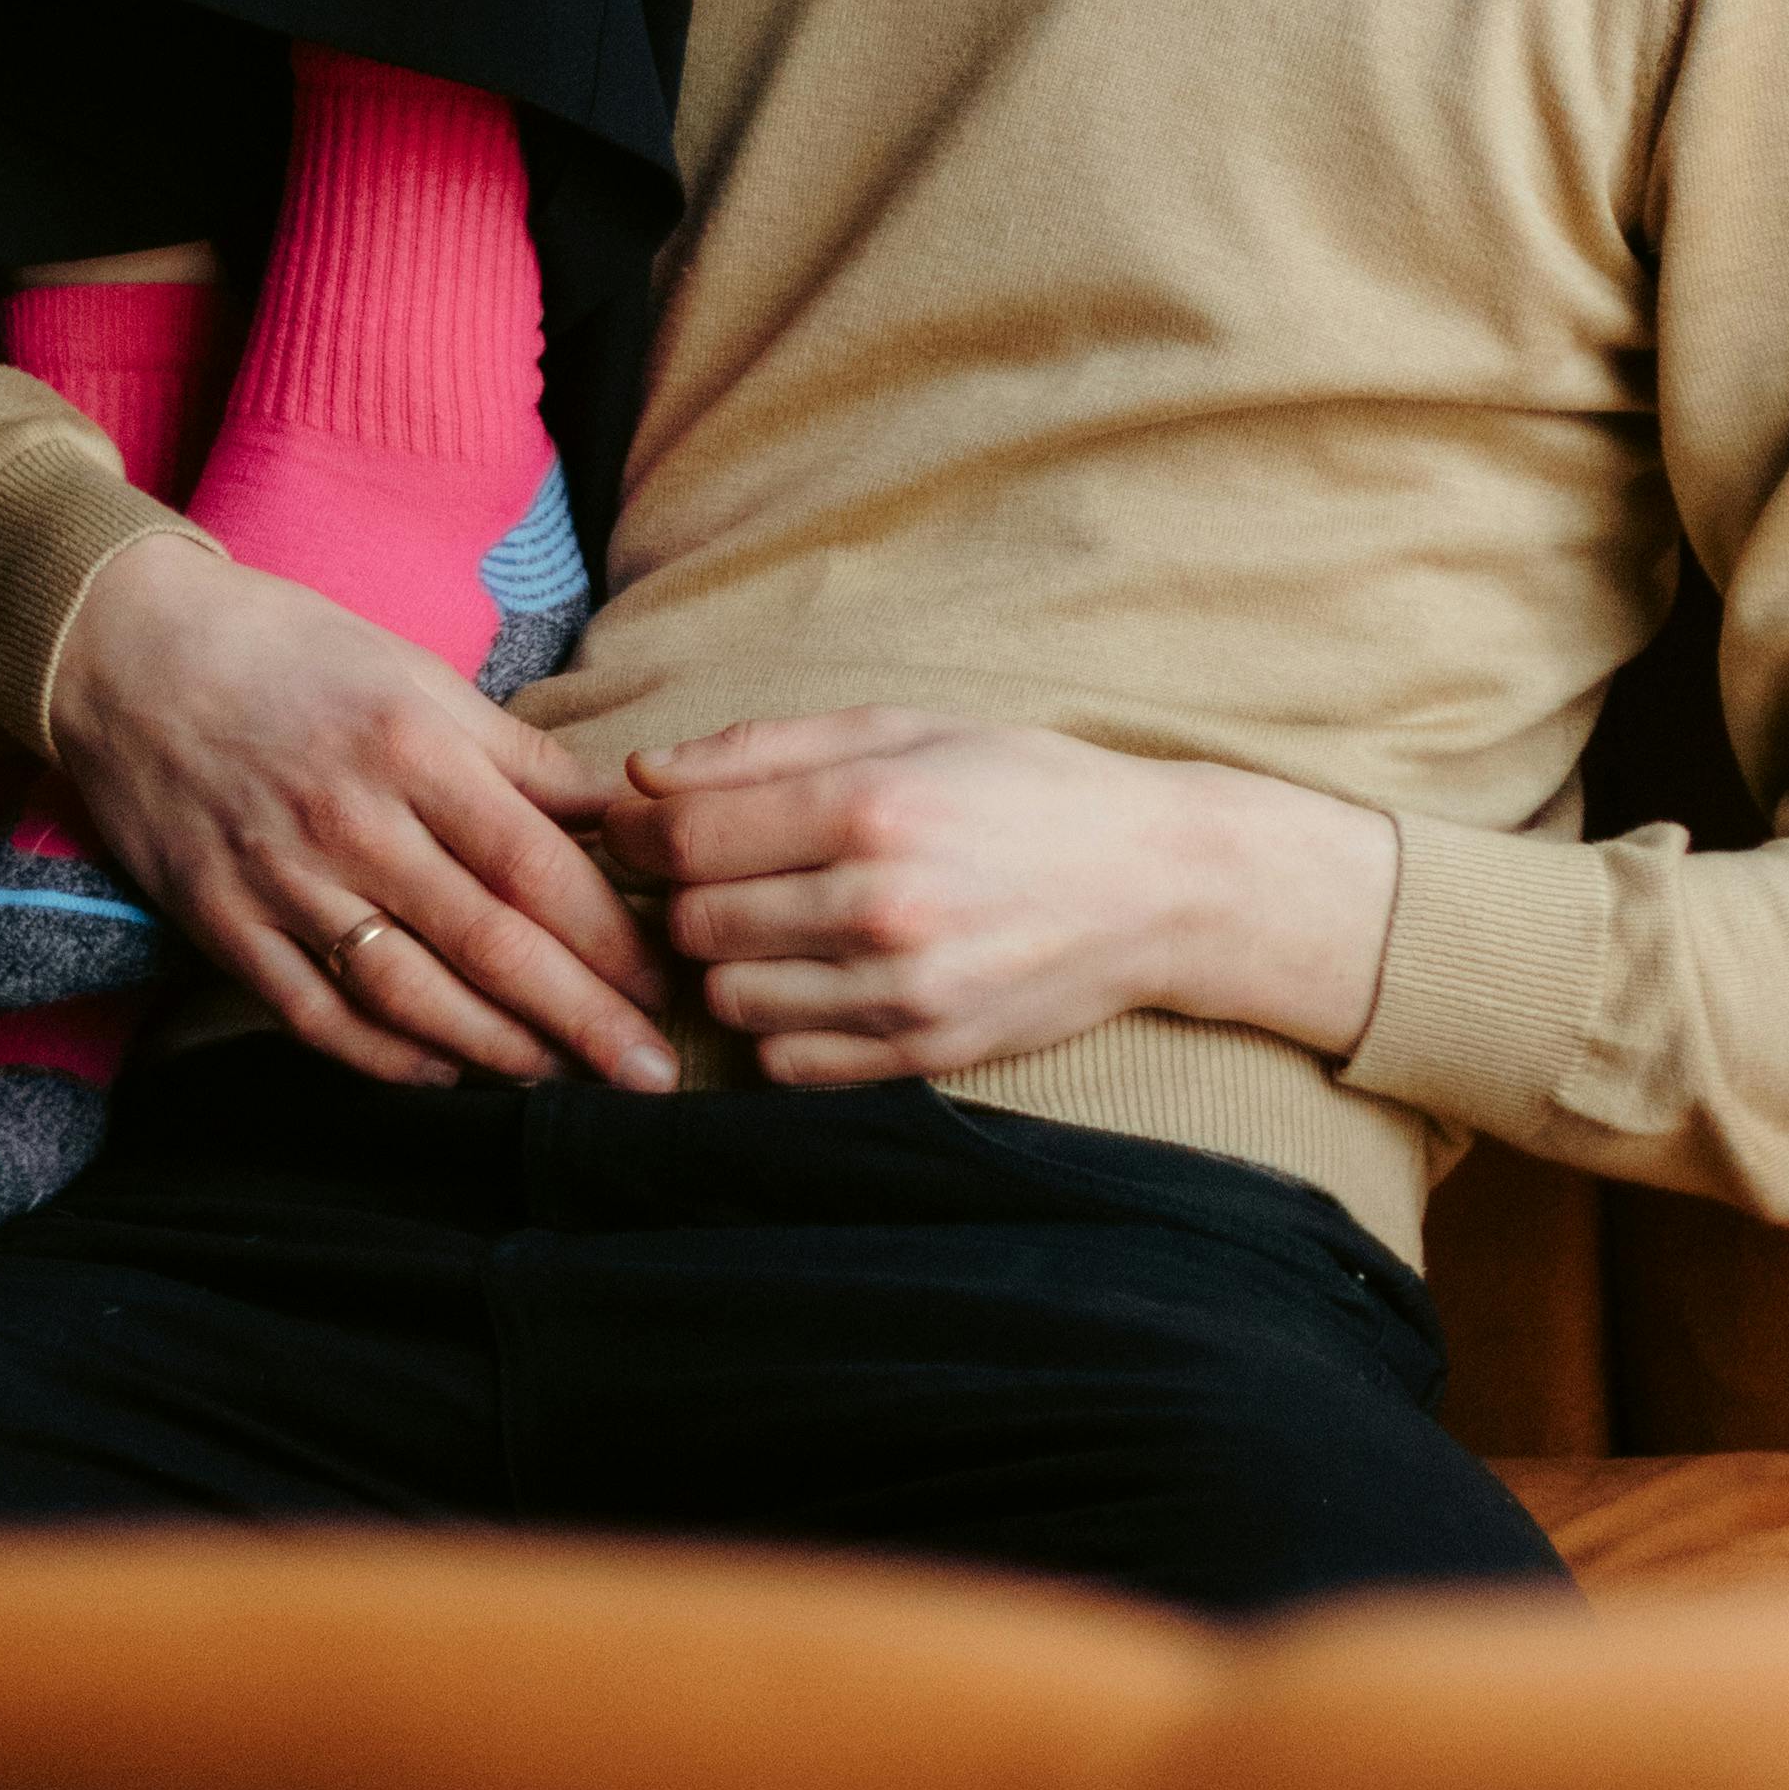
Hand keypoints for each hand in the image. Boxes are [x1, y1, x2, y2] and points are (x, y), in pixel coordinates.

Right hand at [48, 528, 678, 1098]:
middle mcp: (352, 821)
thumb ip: (515, 753)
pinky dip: (387, 1056)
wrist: (129, 653)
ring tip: (565, 1079)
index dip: (608, 937)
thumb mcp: (416, 673)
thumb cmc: (292, 652)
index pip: (534, 865)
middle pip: (488, 943)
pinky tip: (447, 1073)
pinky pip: (317, 1016)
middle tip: (650, 1074)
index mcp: (412, 745)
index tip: (666, 982)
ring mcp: (282, 881)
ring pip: (409, 994)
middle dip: (582, 1018)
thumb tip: (612, 814)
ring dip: (497, 1049)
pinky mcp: (223, 926)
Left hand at [603, 708, 1398, 1089]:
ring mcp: (903, 992)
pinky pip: (787, 1061)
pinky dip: (779, 1023)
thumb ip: (764, 747)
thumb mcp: (904, 728)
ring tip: (775, 921)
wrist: (1155, 882)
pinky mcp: (924, 1055)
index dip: (636, 831)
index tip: (633, 824)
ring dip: (729, 961)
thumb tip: (643, 775)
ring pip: (730, 997)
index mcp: (871, 803)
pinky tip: (816, 976)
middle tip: (715, 869)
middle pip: (695, 921)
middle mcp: (881, 903)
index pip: (687, 836)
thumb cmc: (1023, 784)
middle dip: (684, 893)